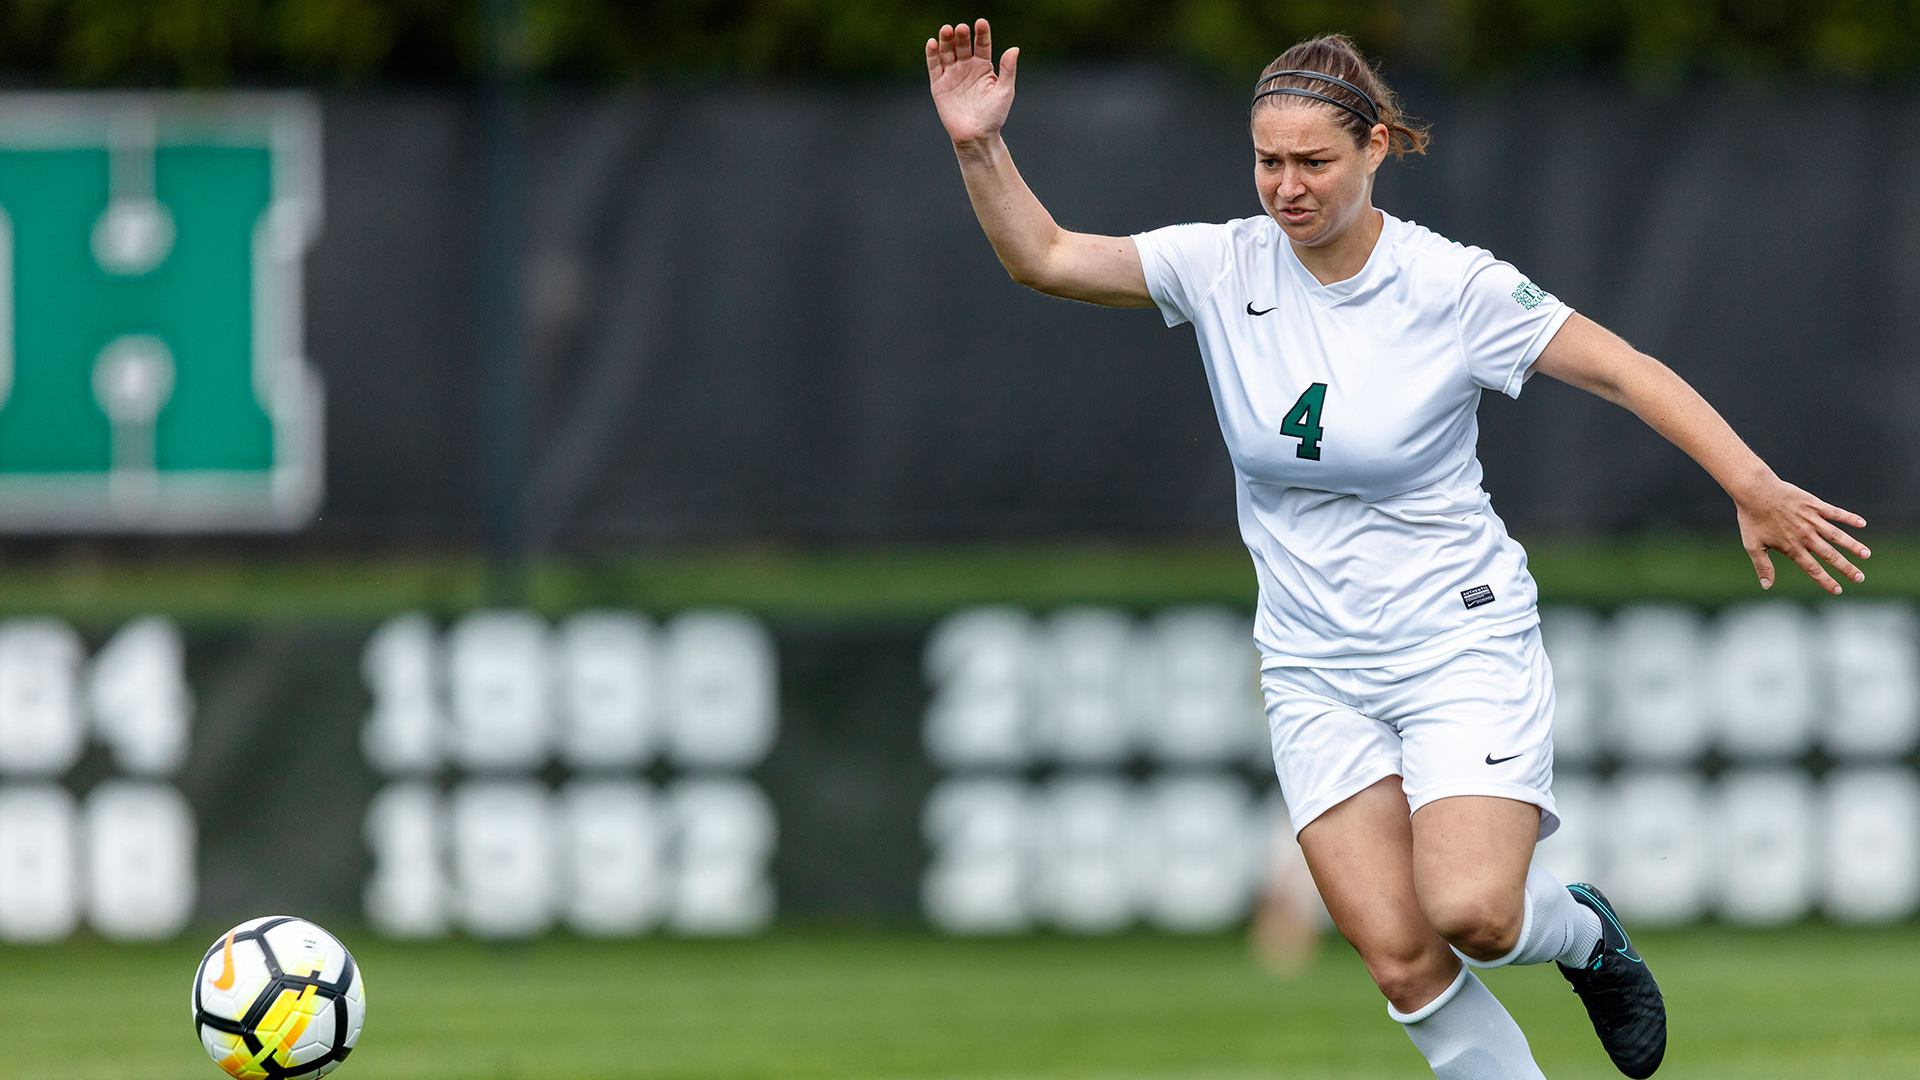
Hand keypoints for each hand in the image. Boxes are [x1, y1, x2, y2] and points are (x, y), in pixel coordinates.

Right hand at [926, 19, 1017, 149]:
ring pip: (947, 52)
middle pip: (962, 45)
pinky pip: (934, 66)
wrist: (976, 137)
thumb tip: (1015, 48)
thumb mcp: (1005, 91)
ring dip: (946, 40)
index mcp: (983, 66)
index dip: (981, 33)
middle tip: (961, 29)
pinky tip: (932, 43)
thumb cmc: (994, 116)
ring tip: (947, 30)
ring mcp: (952, 74)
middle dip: (961, 36)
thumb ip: (1008, 70)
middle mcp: (967, 67)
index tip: (981, 23)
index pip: (982, 44)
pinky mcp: (938, 84)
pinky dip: (932, 54)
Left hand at [1735, 477, 1868, 593]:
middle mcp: (1805, 536)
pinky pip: (1836, 513)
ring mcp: (1812, 520)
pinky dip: (1849, 518)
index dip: (1826, 581)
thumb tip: (1766, 586)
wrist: (1755, 491)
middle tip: (1860, 578)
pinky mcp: (1815, 505)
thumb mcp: (1752, 546)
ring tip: (1866, 554)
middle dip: (1846, 568)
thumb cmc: (1751, 519)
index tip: (1838, 590)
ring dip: (1853, 546)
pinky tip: (1862, 524)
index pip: (1813, 569)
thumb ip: (1763, 566)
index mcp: (1792, 547)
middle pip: (1830, 555)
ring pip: (1837, 536)